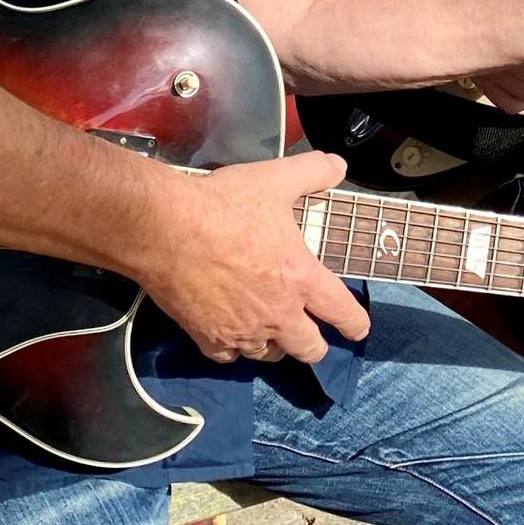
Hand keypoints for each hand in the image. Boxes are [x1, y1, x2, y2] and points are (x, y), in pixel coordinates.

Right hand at [132, 151, 370, 364]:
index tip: (358, 329)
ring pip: (269, 356)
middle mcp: (277, 314)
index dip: (356, 324)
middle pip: (310, 350)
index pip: (342, 313)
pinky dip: (234, 348)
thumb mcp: (276, 179)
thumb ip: (313, 172)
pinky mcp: (208, 339)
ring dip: (274, 345)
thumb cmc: (224, 205)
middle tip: (312, 335)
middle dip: (316, 345)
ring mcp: (242, 332)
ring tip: (271, 331)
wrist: (165, 229)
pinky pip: (229, 357)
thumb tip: (338, 167)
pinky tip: (232, 333)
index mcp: (300, 279)